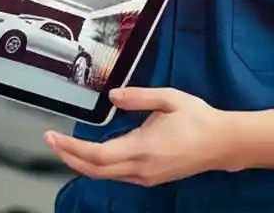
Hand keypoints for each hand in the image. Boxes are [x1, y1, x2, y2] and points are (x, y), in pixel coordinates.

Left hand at [45, 87, 238, 186]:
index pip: (96, 154)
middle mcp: (141, 168)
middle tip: (51, 141)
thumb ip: (137, 97)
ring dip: (81, 162)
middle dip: (68, 156)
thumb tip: (112, 96)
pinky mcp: (150, 178)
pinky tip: (92, 152)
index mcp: (143, 148)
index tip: (53, 137)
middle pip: (94, 170)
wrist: (222, 144)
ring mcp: (145, 176)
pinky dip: (97, 165)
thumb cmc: (198, 120)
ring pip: (104, 175)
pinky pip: (116, 175)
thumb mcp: (169, 98)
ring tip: (65, 145)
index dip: (71, 147)